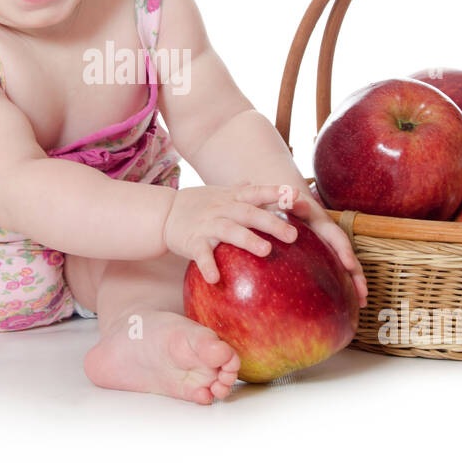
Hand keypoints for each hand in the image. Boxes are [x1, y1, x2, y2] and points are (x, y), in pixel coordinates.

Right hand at [162, 183, 298, 284]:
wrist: (164, 212)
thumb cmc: (200, 204)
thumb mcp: (222, 192)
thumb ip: (245, 189)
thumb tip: (268, 183)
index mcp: (232, 197)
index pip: (257, 192)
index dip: (276, 193)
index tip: (297, 195)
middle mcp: (222, 208)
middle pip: (250, 213)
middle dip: (272, 223)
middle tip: (293, 235)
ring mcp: (207, 225)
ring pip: (230, 231)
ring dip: (248, 240)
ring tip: (266, 251)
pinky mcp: (192, 241)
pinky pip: (201, 254)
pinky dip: (208, 265)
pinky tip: (215, 279)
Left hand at [286, 192, 367, 308]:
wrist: (285, 202)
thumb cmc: (282, 203)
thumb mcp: (284, 200)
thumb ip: (289, 202)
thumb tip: (295, 201)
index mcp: (322, 223)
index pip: (336, 237)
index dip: (344, 250)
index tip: (349, 265)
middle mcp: (330, 236)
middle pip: (347, 255)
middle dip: (356, 274)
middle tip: (363, 293)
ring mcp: (328, 247)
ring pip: (345, 266)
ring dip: (354, 283)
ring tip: (362, 303)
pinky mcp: (324, 256)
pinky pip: (336, 270)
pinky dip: (343, 285)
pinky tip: (348, 302)